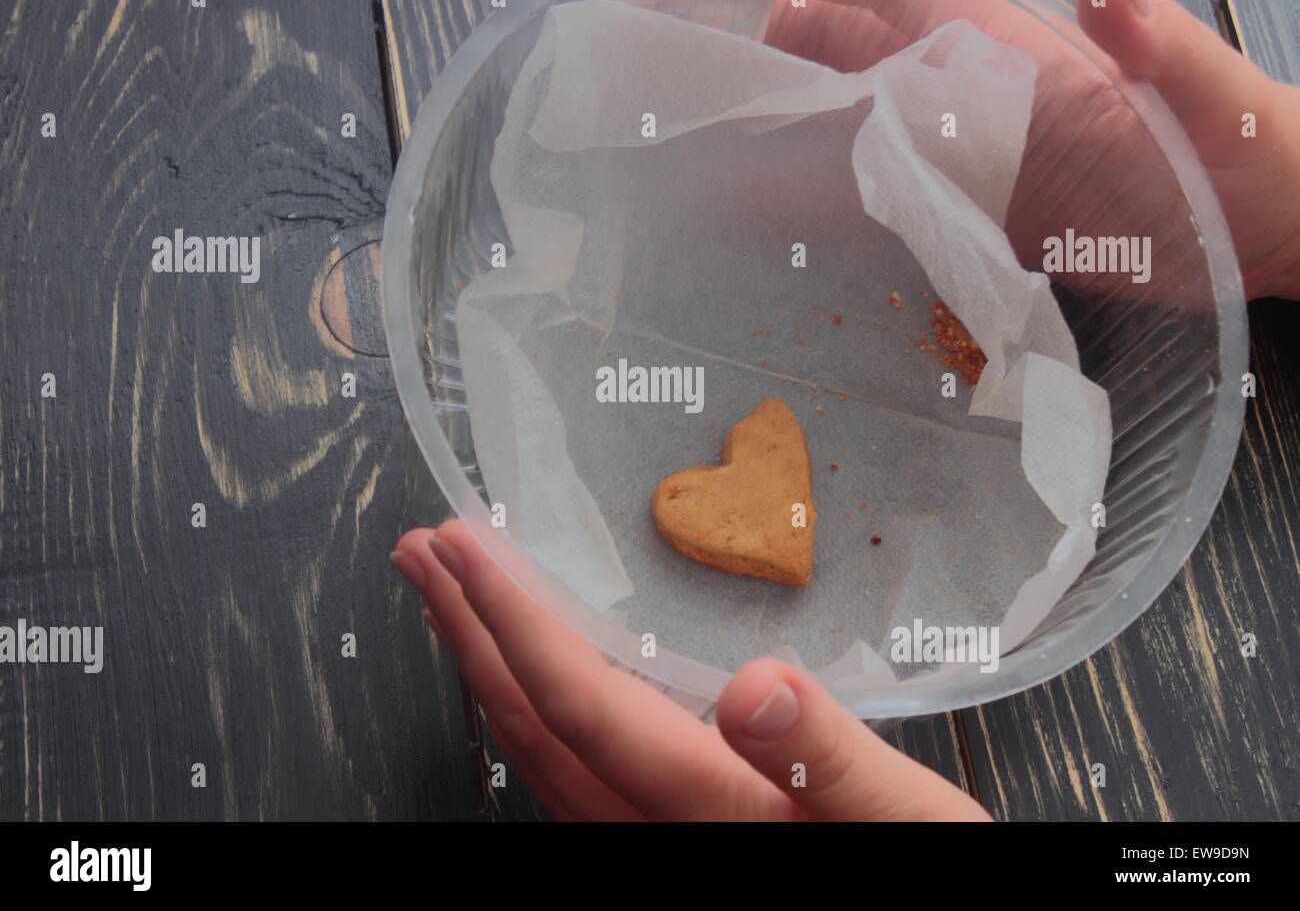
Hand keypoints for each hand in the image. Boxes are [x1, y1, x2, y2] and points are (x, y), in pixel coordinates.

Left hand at [391, 522, 991, 820]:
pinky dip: (529, 712)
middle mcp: (656, 830)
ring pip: (539, 756)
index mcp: (711, 808)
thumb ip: (831, 759)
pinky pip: (567, 774)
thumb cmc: (921, 863)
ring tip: (448, 599)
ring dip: (486, 667)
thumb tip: (757, 688)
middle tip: (420, 553)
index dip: (514, 621)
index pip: (583, 705)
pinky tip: (526, 679)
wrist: (916, 893)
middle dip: (470, 632)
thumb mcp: (907, 817)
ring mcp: (649, 839)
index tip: (463, 546)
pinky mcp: (662, 836)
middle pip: (536, 728)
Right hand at [719, 0, 1299, 299]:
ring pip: (844, 121)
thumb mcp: (1203, 99)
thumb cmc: (1242, 155)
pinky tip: (758, 211)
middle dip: (759, 37)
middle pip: (841, 43)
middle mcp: (966, 87)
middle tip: (673, 51)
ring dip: (772, 120)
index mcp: (1008, 40)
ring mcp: (961, 150)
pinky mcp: (967, 211)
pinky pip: (870, 198)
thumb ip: (1152, 43)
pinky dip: (811, 201)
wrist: (1261, 236)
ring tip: (692, 129)